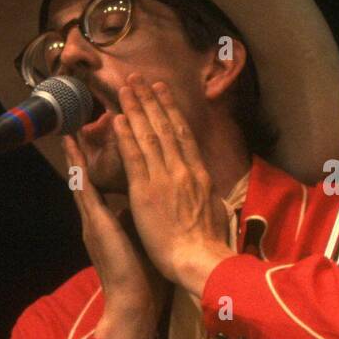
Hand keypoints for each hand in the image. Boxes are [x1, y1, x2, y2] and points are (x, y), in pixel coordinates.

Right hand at [62, 133, 169, 338]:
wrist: (135, 302)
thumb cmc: (146, 277)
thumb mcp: (145, 240)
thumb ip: (144, 222)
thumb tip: (155, 208)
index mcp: (112, 222)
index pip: (107, 186)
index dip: (108, 164)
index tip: (107, 141)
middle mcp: (99, 218)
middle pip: (92, 177)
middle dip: (87, 153)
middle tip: (82, 125)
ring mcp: (94, 220)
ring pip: (84, 179)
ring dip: (78, 154)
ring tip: (71, 130)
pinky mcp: (95, 224)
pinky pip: (85, 189)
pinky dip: (78, 168)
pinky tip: (71, 149)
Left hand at [113, 74, 233, 296]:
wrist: (200, 260)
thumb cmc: (211, 245)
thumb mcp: (218, 214)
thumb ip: (211, 198)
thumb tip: (213, 193)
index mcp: (200, 176)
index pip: (183, 137)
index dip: (171, 112)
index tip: (163, 94)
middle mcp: (183, 170)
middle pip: (165, 128)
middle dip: (152, 101)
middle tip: (141, 79)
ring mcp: (165, 178)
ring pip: (149, 137)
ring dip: (137, 110)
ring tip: (126, 89)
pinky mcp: (146, 191)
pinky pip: (135, 158)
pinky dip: (127, 136)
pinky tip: (119, 119)